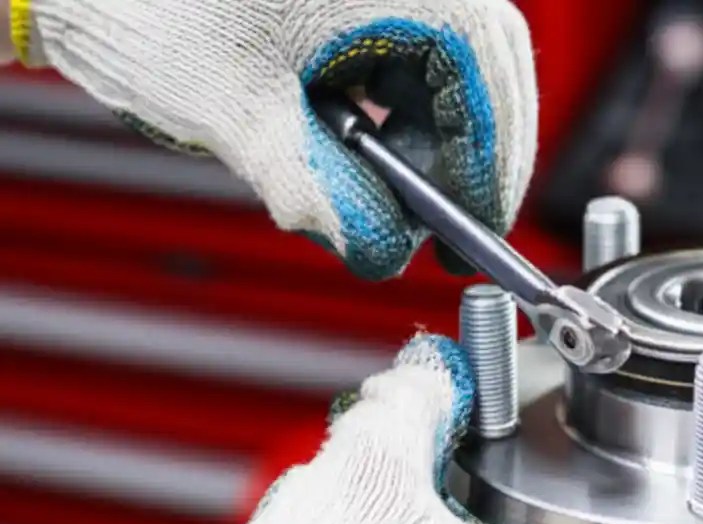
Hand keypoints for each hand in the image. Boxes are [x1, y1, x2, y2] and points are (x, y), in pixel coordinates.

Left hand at [12, 0, 535, 278]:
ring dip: (427, 137)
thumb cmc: (147, 2)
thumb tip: (386, 251)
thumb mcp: (246, 118)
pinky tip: (357, 140)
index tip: (468, 236)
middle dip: (461, 159)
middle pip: (484, 74)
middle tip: (431, 229)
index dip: (486, 173)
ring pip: (453, 66)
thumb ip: (327, 197)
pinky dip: (398, 107)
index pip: (486, 85)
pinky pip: (412, 50)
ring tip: (376, 187)